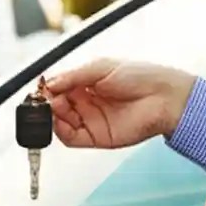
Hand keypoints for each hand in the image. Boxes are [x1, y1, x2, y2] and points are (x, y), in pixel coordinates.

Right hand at [44, 59, 197, 148]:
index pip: (59, 87)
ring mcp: (90, 120)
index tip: (42, 86)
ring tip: (57, 105)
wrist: (162, 97)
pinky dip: (60, 131)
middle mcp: (86, 102)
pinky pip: (71, 138)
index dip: (49, 87)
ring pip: (60, 122)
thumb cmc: (139, 76)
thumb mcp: (101, 67)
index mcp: (87, 83)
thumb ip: (73, 76)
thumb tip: (49, 84)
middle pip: (56, 106)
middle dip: (48, 101)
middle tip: (47, 97)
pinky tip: (60, 120)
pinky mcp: (96, 138)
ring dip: (52, 115)